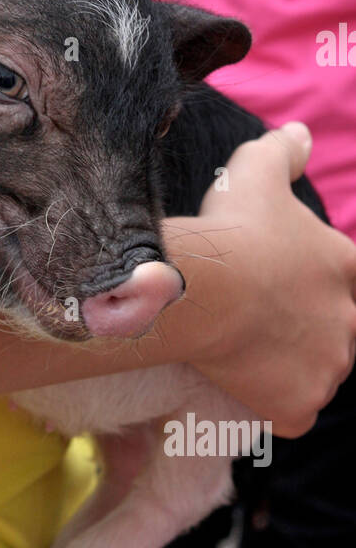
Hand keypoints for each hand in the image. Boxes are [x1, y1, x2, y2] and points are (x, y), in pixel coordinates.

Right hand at [178, 123, 355, 435]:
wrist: (205, 290)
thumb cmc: (234, 229)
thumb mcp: (257, 170)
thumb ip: (282, 150)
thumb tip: (298, 133)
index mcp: (345, 267)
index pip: (346, 280)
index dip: (313, 284)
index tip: (279, 285)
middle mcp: (348, 322)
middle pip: (335, 333)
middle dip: (304, 330)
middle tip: (255, 321)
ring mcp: (326, 369)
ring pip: (315, 374)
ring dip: (289, 368)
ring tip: (243, 355)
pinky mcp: (298, 405)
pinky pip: (290, 414)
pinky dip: (273, 407)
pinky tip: (246, 391)